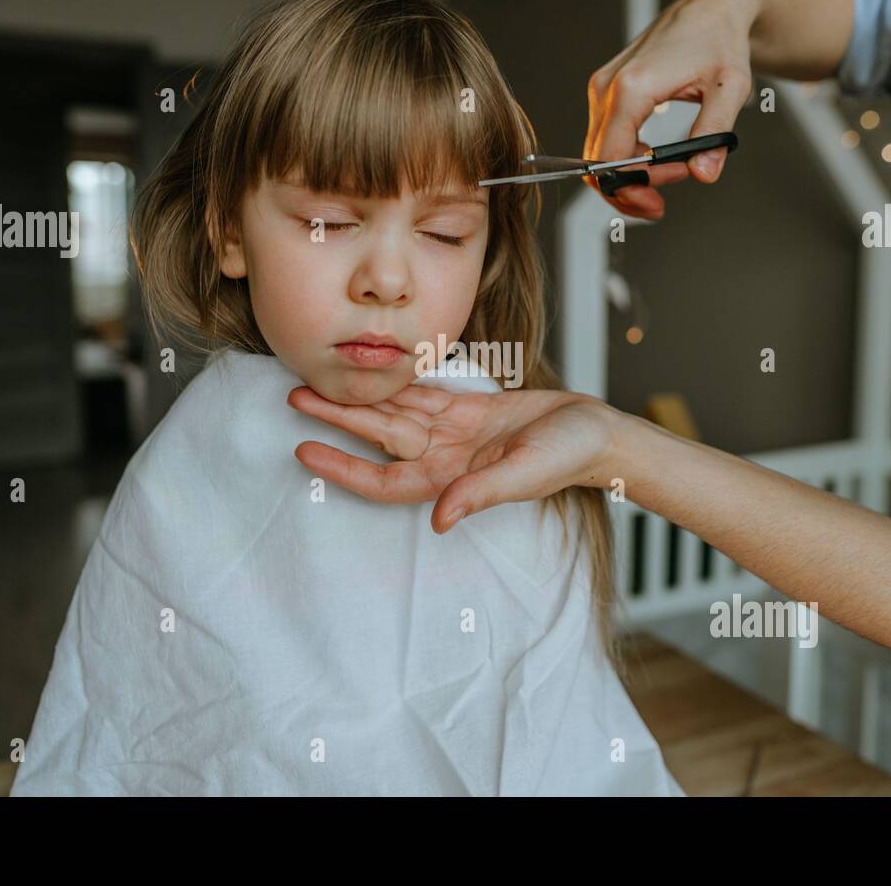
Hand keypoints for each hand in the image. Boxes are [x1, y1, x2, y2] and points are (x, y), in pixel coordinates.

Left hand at [287, 384, 617, 532]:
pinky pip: (422, 394)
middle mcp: (444, 457)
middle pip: (379, 438)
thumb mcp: (523, 475)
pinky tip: (370, 370)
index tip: (304, 451)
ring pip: (395, 412)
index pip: (383, 479)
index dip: (342, 467)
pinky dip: (396, 383)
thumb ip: (480, 495)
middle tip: (294, 398)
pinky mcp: (467, 411)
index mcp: (451, 480)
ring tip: (318, 380)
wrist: (596, 433)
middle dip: (338, 419)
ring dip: (360, 398)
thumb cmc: (567, 457)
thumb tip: (439, 521)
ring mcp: (453, 433)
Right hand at [584, 0, 760, 218]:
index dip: (637, 184)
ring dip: (627, 178)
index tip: (676, 179)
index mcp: (631, 87)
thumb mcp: (730, 88)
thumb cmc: (719, 41)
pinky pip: (604, 140)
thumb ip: (715, 133)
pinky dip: (625, 160)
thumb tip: (704, 173)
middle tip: (659, 204)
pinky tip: (654, 161)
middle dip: (627, 190)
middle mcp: (607, 89)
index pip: (611, 159)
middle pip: (596, 163)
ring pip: (597, 156)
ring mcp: (602, 91)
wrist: (710, 12)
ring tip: (668, 177)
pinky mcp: (606, 93)